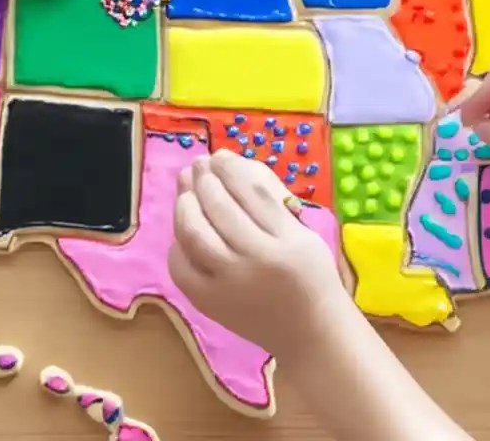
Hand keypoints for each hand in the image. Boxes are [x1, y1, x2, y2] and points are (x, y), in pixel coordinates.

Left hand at [169, 150, 349, 356]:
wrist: (309, 334)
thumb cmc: (311, 277)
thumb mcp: (304, 234)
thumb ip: (271, 202)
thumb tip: (230, 167)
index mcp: (287, 241)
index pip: (251, 192)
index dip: (231, 168)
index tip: (221, 155)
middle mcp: (256, 261)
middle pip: (220, 208)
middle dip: (205, 179)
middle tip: (199, 164)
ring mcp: (228, 284)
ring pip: (194, 233)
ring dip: (185, 203)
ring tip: (186, 187)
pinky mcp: (208, 303)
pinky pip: (181, 266)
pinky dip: (178, 241)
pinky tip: (184, 228)